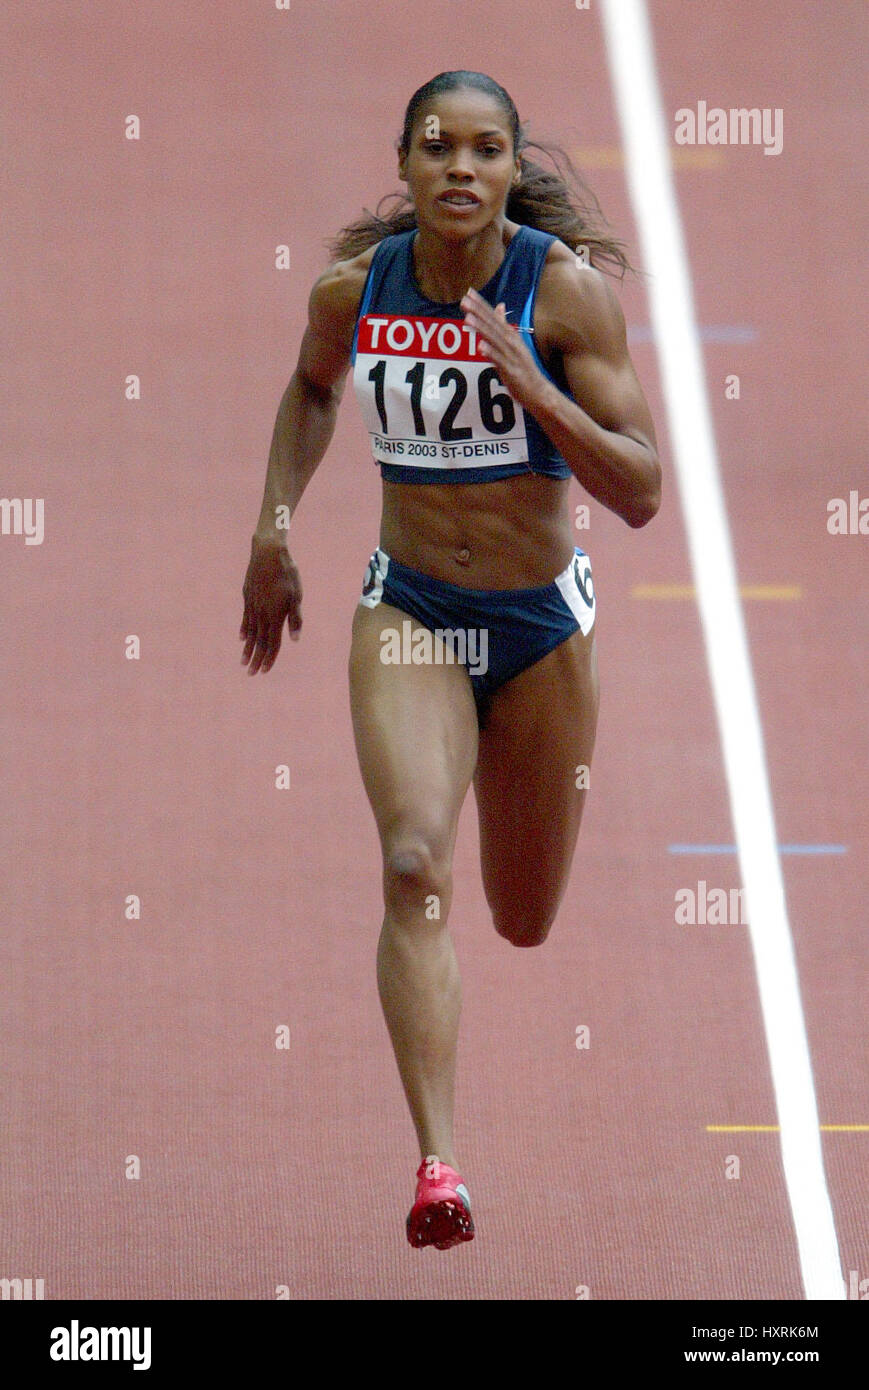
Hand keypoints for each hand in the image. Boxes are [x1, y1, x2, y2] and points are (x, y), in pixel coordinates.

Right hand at [239, 536, 302, 674]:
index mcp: (275, 615)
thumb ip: (295, 618)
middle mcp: (261, 614)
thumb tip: (295, 639)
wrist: (268, 553)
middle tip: (251, 674)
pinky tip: (242, 639)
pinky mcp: (248, 598)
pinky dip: (244, 630)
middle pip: (259, 641)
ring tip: (244, 662)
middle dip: (256, 659)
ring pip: (250, 632)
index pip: (272, 642)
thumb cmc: (287, 574)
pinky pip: (245, 619)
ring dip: (248, 649)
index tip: (265, 671)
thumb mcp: (296, 596)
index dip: (270, 658)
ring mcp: (252, 606)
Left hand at [460, 287, 549, 411]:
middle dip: (478, 312)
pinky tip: (480, 346)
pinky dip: (490, 353)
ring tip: (468, 318)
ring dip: (481, 328)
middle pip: (493, 325)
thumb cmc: (524, 369)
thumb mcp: (514, 344)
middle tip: (464, 300)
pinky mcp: (512, 371)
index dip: (481, 305)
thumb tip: (499, 306)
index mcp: (512, 336)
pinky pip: (499, 360)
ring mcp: (512, 356)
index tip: (469, 293)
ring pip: (494, 340)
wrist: (539, 392)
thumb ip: (504, 326)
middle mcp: (512, 343)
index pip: (494, 317)